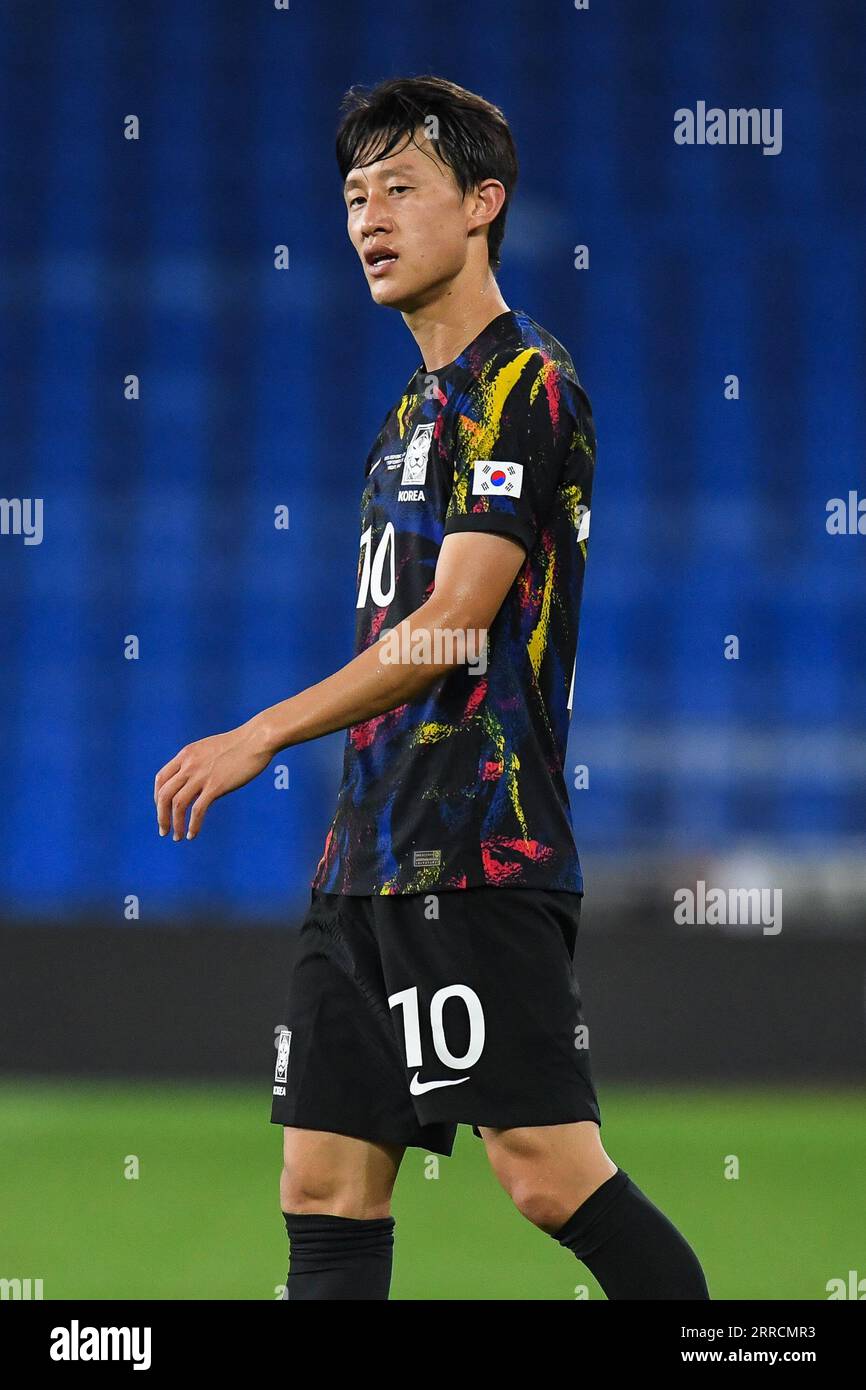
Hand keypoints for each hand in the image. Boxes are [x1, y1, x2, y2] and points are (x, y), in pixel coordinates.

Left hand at [154, 721, 272, 840]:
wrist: (256, 739)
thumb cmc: (239, 744)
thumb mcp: (210, 749)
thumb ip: (198, 762)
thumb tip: (195, 780)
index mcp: (186, 755)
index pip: (161, 779)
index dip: (157, 798)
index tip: (163, 810)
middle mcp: (189, 765)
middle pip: (164, 795)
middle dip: (161, 816)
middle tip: (164, 831)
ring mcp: (202, 776)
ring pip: (178, 804)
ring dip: (175, 824)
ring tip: (177, 837)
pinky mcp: (216, 786)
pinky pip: (198, 810)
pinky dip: (193, 825)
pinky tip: (192, 834)